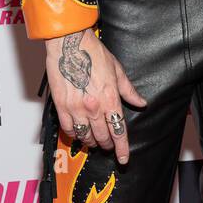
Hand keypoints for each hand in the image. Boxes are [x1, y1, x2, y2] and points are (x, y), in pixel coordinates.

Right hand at [45, 27, 146, 164]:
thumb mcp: (117, 70)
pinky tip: (79, 133)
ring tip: (94, 140)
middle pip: (103, 136)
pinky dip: (75, 135)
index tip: (123, 159)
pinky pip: (68, 129)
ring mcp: (76, 108)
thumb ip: (129, 91)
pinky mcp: (61, 106)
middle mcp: (94, 107)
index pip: (119, 131)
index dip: (122, 148)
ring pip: (85, 136)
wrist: (69, 43)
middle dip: (108, 144)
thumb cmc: (93, 53)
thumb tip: (141, 103)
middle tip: (109, 144)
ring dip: (91, 141)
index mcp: (110, 98)